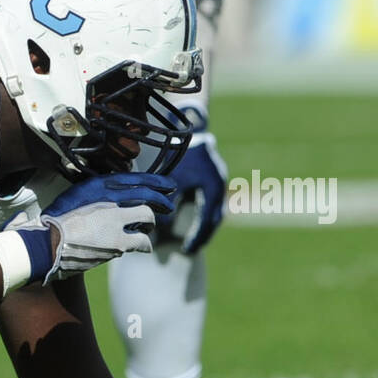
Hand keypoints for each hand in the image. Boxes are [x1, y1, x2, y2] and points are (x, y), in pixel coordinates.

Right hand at [41, 172, 176, 280]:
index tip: (169, 186)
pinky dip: (136, 245)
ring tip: (146, 232)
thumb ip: (96, 190)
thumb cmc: (56, 219)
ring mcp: (118, 230)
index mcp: (103, 190)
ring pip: (145, 229)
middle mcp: (115, 208)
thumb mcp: (76, 195)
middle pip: (148, 208)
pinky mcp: (117, 247)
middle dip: (159, 209)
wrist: (48, 245)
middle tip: (166, 209)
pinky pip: (134, 245)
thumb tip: (110, 185)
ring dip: (146, 232)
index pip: (141, 183)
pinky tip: (134, 247)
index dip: (158, 185)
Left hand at [161, 130, 227, 253]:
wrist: (190, 126)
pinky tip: (196, 224)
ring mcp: (219, 181)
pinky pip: (212, 203)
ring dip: (205, 228)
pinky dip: (205, 216)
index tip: (187, 250)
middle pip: (214, 219)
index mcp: (212, 187)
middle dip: (203, 236)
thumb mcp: (172, 177)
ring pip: (215, 212)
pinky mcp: (214, 178)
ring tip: (194, 243)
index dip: (196, 236)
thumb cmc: (179, 152)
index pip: (206, 219)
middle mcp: (220, 185)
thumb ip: (166, 200)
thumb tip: (158, 224)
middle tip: (190, 251)